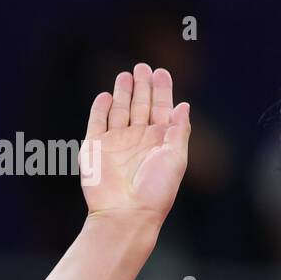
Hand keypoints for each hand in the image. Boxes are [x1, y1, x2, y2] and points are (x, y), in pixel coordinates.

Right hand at [80, 64, 190, 220]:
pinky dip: (101, 108)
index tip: (161, 72)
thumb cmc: (156, 190)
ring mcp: (116, 143)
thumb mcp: (176, 159)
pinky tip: (105, 95)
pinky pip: (97, 122)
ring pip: (120, 110)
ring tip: (126, 74)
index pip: (162, 110)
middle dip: (142, 86)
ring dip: (123, 92)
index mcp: (160, 142)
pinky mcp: (95, 147)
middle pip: (141, 106)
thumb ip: (179, 131)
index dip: (162, 91)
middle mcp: (139, 140)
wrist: (126, 213)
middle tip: (142, 66)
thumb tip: (185, 105)